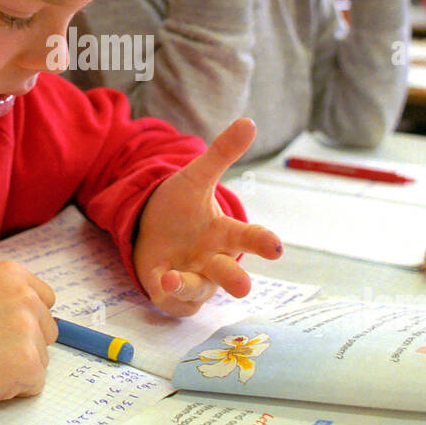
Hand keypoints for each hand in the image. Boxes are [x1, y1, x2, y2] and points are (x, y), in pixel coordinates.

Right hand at [0, 261, 57, 402]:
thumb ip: (1, 299)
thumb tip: (24, 319)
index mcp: (11, 274)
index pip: (45, 299)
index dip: (27, 318)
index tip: (7, 329)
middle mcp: (26, 297)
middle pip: (47, 329)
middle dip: (26, 343)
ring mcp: (29, 330)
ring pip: (41, 358)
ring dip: (19, 366)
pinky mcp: (29, 363)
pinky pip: (34, 383)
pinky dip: (15, 388)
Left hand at [134, 118, 283, 317]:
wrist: (149, 225)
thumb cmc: (182, 206)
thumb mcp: (197, 177)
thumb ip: (222, 153)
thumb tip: (249, 121)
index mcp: (224, 234)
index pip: (249, 238)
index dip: (263, 243)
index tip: (276, 248)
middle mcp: (212, 259)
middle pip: (229, 273)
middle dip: (236, 279)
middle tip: (244, 286)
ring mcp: (192, 277)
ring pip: (199, 291)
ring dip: (189, 286)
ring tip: (174, 277)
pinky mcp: (168, 290)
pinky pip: (174, 303)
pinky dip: (170, 296)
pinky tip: (163, 282)